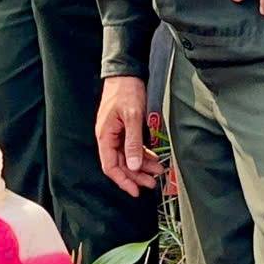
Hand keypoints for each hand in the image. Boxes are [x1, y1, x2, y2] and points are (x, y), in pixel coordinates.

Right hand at [94, 74, 165, 194]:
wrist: (126, 72)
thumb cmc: (126, 90)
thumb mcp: (132, 116)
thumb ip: (133, 142)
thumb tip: (134, 166)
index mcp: (105, 136)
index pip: (110, 166)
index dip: (123, 180)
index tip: (136, 191)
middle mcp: (109, 137)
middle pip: (120, 164)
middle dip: (136, 175)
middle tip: (153, 182)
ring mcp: (117, 133)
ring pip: (128, 157)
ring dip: (142, 165)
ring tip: (158, 170)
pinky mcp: (125, 128)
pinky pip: (132, 147)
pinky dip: (143, 154)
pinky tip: (154, 158)